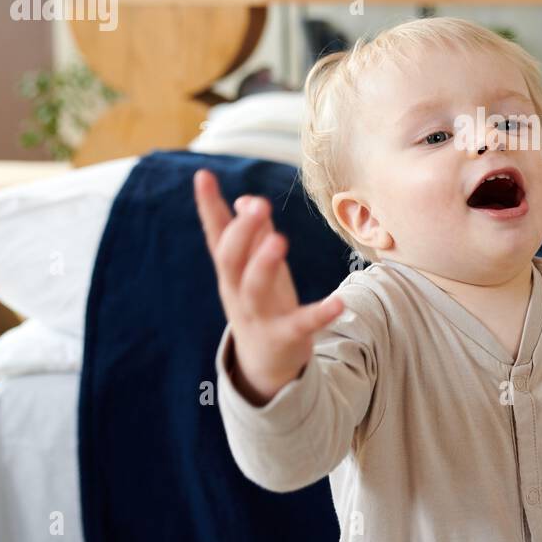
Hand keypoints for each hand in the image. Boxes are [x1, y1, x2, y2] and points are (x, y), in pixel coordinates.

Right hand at [193, 168, 343, 405]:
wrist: (263, 366)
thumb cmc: (261, 304)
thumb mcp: (254, 269)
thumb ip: (252, 235)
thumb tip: (248, 200)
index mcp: (231, 271)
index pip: (216, 234)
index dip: (208, 206)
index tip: (202, 175)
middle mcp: (237, 291)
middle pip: (230, 259)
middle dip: (242, 232)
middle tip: (259, 205)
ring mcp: (258, 316)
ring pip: (254, 289)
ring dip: (264, 264)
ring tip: (279, 240)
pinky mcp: (286, 337)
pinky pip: (302, 324)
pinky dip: (320, 313)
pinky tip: (338, 302)